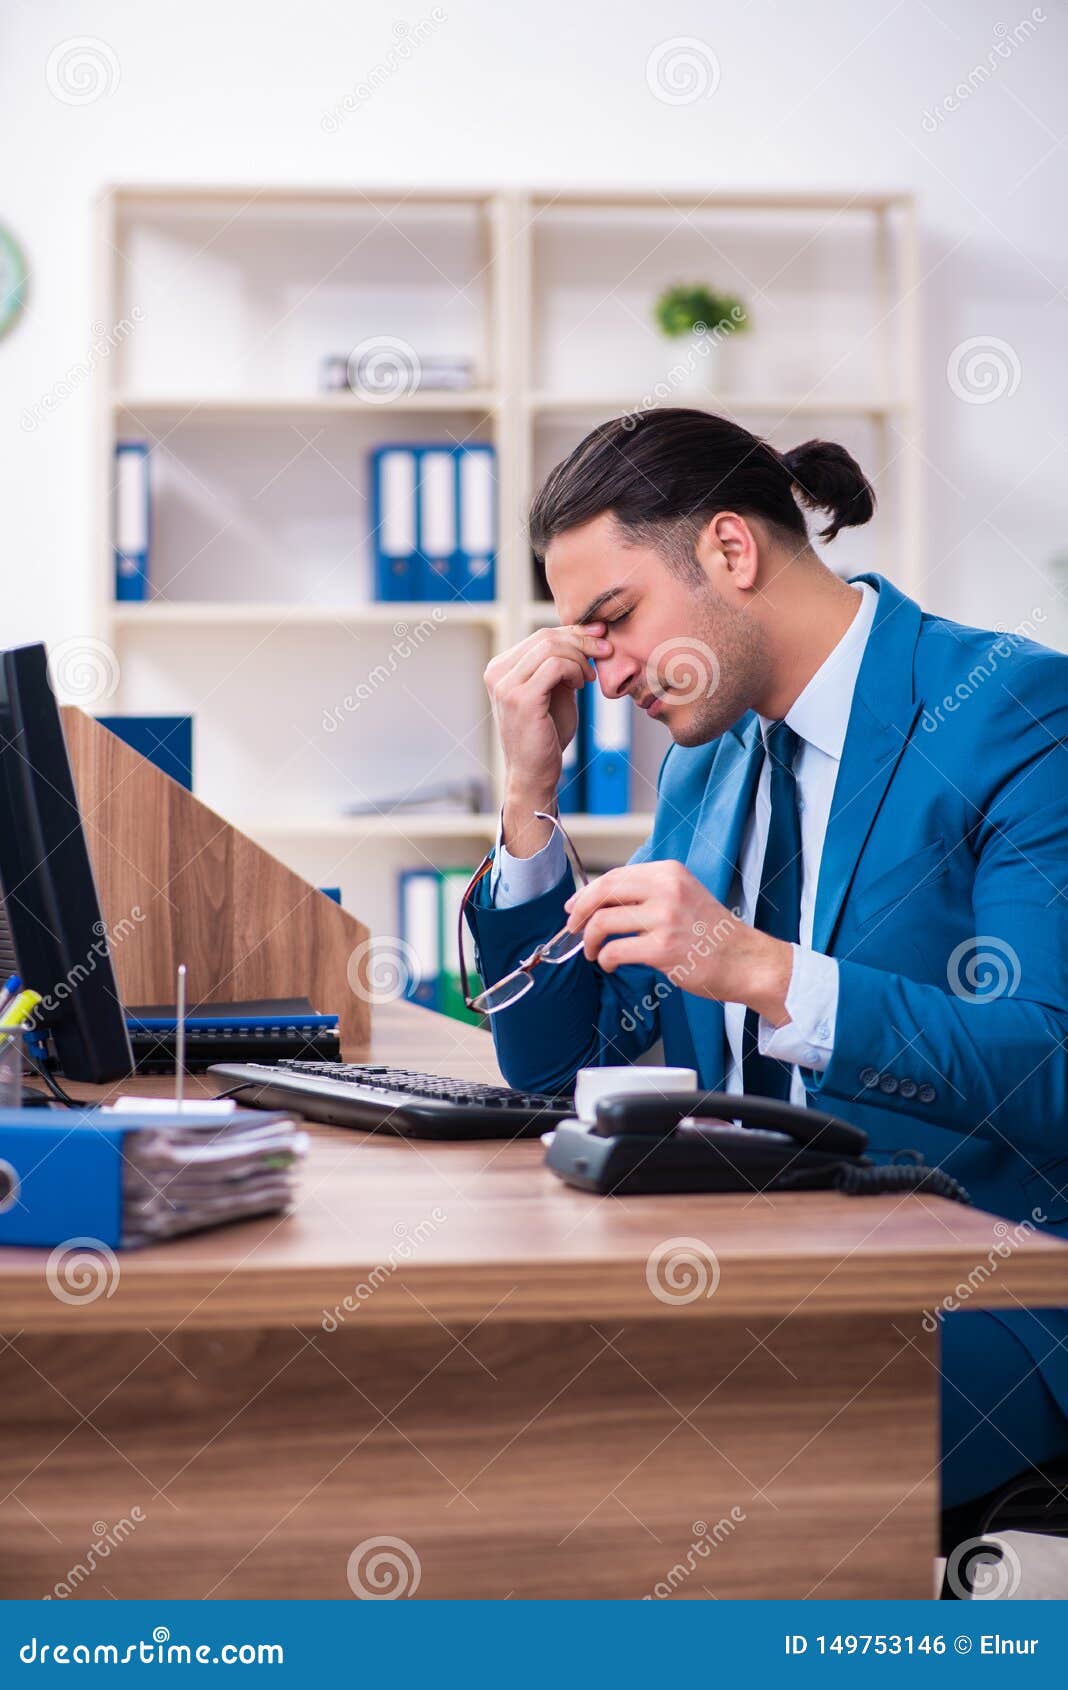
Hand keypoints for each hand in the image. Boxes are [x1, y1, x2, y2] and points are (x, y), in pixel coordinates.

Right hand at [484, 621, 612, 856]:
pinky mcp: (521, 698)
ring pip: (552, 647)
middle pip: (546, 637)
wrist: (534, 773)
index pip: (540, 636)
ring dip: (580, 658)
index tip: (600, 637)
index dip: (574, 632)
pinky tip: (581, 685)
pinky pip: (556, 666)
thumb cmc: (546, 735)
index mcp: (501, 667)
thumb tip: (589, 632)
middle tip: (605, 652)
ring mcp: (505, 685)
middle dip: (581, 641)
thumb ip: (562, 664)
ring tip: (589, 678)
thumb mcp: (554, 691)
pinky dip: (575, 670)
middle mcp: (497, 672)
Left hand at [563, 859, 793, 1025]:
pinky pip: (616, 950)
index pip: (615, 875)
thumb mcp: (683, 895)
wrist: (745, 961)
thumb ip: (648, 893)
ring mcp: (665, 918)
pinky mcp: (663, 949)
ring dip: (590, 941)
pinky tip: (611, 964)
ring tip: (593, 952)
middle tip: (572, 929)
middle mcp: (667, 889)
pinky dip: (606, 959)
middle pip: (603, 892)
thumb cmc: (712, 933)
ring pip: (604, 922)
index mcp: (669, 872)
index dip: (588, 892)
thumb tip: (600, 901)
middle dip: (580, 912)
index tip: (575, 907)